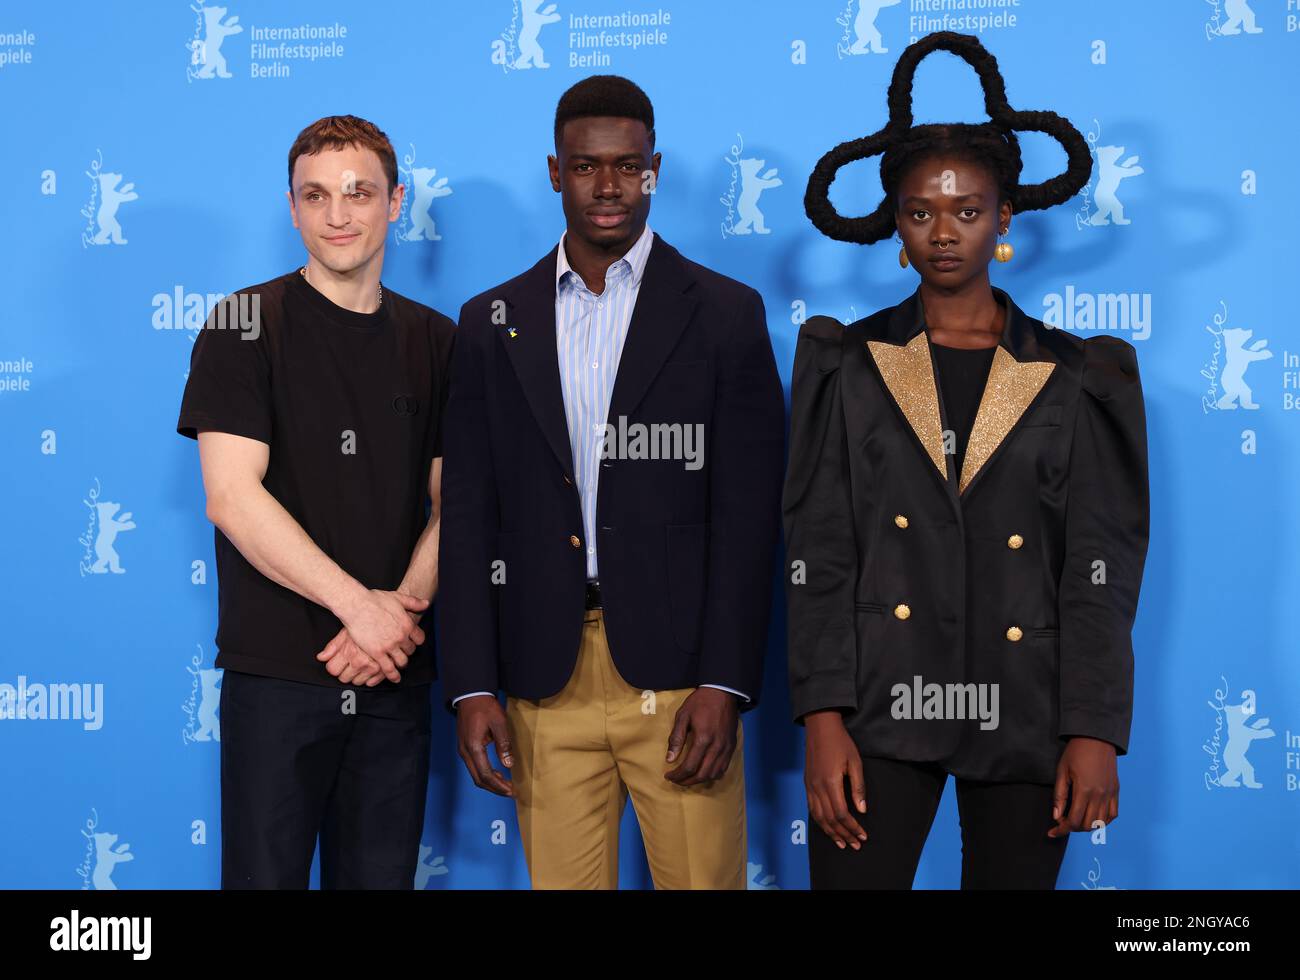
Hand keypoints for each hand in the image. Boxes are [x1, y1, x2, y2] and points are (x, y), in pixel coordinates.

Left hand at [316, 627, 385, 685]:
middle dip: (345, 672)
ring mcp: (373, 667)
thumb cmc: (366, 625)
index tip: (338, 662)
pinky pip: (372, 683)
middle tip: (350, 662)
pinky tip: (370, 668)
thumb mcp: (346, 632)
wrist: (387, 621)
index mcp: (349, 652)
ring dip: (358, 675)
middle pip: (344, 678)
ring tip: (362, 663)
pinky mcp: (384, 670)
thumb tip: (321, 657)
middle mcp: (360, 661)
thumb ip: (333, 646)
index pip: (332, 670)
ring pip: (358, 682)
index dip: (334, 666)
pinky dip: (370, 679)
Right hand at [336, 589, 427, 682]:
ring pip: (401, 661)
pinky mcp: (377, 653)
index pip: (419, 638)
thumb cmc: (375, 600)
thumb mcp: (398, 598)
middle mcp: (401, 637)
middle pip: (410, 650)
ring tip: (398, 664)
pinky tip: (395, 678)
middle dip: (408, 652)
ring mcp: (389, 646)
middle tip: (403, 653)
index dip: (416, 641)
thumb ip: (413, 602)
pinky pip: (388, 668)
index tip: (412, 642)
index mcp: (407, 624)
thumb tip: (426, 603)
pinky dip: (393, 675)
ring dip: (401, 664)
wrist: (357, 606)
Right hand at [456, 696, 513, 796]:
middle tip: (510, 793)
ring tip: (506, 786)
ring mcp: (463, 750)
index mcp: (473, 747)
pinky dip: (485, 774)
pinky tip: (497, 774)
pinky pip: (474, 767)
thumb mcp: (499, 722)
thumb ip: (504, 744)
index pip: (485, 774)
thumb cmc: (485, 707)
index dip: (498, 786)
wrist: (470, 695)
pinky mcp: (465, 748)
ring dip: (490, 782)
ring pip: (475, 774)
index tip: (511, 791)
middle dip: (495, 788)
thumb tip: (508, 764)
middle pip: (478, 779)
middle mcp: (465, 752)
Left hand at [664, 687, 738, 785]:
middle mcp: (717, 747)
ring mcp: (726, 748)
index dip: (677, 775)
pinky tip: (703, 772)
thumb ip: (676, 738)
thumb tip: (669, 759)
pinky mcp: (732, 746)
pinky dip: (712, 774)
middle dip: (686, 781)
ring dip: (699, 780)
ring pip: (713, 774)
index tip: (668, 775)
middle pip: (702, 775)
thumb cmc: (700, 702)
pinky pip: (723, 768)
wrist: (723, 692)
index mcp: (703, 739)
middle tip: (676, 780)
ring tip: (688, 778)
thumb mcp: (683, 716)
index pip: (689, 766)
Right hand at [803, 710, 866, 849]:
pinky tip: (827, 827)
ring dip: (830, 832)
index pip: (842, 814)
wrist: (820, 726)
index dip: (853, 827)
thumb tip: (862, 810)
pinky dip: (820, 821)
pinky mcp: (807, 783)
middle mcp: (817, 787)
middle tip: (855, 844)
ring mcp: (810, 786)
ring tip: (841, 842)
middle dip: (844, 834)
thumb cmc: (840, 742)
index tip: (863, 835)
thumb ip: (858, 787)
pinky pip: (812, 808)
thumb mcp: (855, 762)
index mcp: (830, 783)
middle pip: (830, 819)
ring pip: (819, 817)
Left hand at [1048, 736, 1118, 838]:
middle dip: (1073, 828)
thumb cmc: (1076, 752)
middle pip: (1088, 825)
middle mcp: (1100, 795)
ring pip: (1101, 823)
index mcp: (1084, 791)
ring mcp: (1110, 794)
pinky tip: (1094, 818)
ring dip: (1087, 826)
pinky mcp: (1116, 790)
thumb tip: (1057, 816)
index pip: (1074, 820)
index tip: (1053, 832)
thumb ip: (1059, 796)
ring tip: (1077, 820)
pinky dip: (1103, 821)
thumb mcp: (1062, 771)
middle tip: (1063, 822)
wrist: (1096, 737)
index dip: (1062, 829)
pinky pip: (1113, 814)